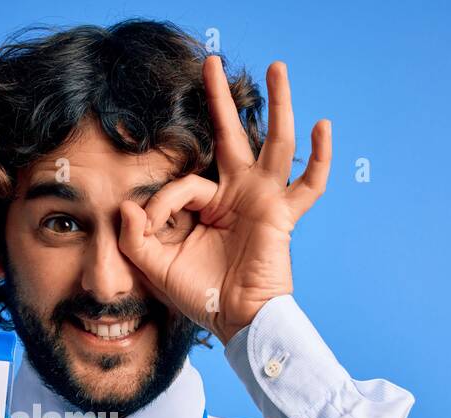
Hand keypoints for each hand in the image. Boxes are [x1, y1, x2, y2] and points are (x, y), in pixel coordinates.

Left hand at [118, 56, 330, 343]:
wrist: (235, 321)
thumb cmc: (199, 297)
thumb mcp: (155, 266)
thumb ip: (135, 237)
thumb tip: (126, 205)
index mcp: (207, 206)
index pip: (183, 182)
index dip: (163, 201)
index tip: (150, 224)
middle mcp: (236, 195)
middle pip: (230, 136)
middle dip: (220, 100)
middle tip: (212, 62)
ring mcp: (262, 200)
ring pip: (273, 144)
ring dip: (278, 105)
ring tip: (277, 68)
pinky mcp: (282, 214)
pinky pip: (308, 183)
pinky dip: (320, 157)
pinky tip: (323, 126)